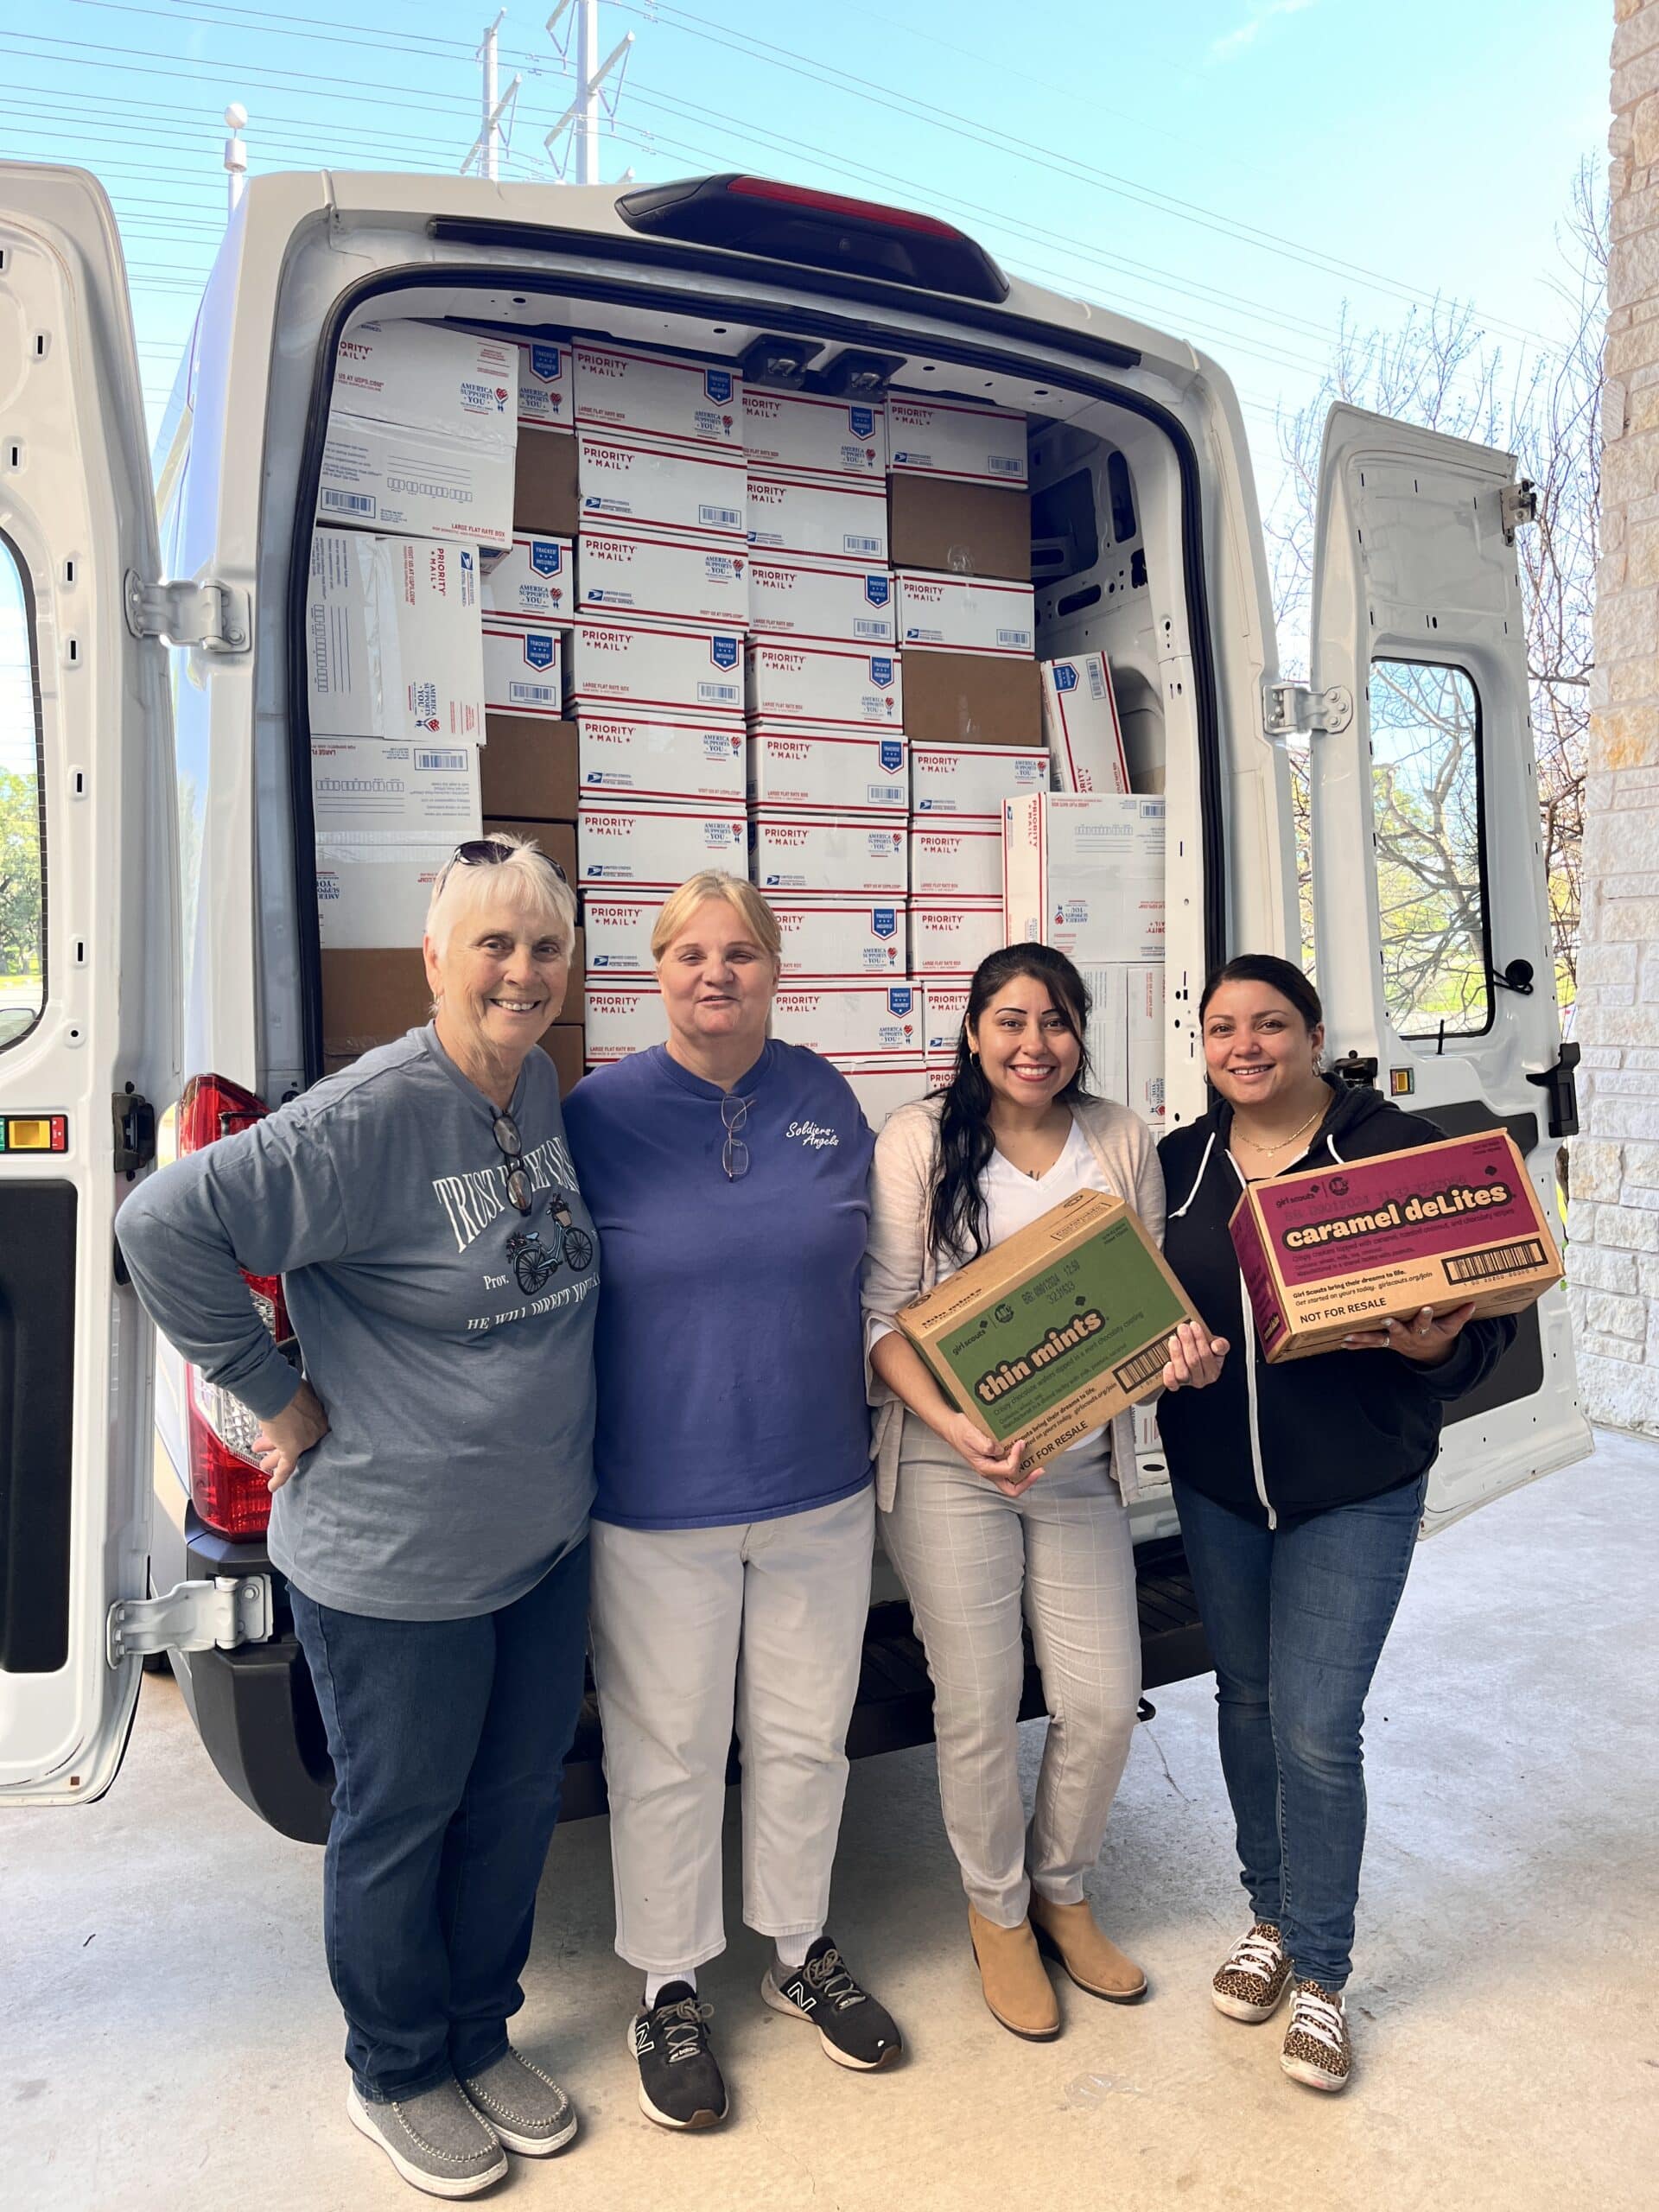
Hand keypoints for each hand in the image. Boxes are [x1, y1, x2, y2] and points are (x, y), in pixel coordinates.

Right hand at [253, 1380, 328, 1491]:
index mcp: (318, 1414)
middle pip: (300, 1440)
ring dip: (273, 1457)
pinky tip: (272, 1487)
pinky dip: (279, 1477)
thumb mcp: (298, 1391)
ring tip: (265, 1463)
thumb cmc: (287, 1386)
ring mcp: (305, 1440)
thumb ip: (297, 1399)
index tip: (289, 1430)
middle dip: (282, 1442)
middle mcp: (315, 1429)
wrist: (279, 1391)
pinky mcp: (292, 1449)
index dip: (297, 1429)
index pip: (311, 1427)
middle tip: (275, 1442)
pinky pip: (286, 1467)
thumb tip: (288, 1394)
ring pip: (289, 1453)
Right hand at [936, 1408, 1044, 1496]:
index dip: (1018, 1458)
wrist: (952, 1427)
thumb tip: (1000, 1450)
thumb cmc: (961, 1431)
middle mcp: (990, 1472)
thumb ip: (985, 1444)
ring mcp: (992, 1468)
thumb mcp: (971, 1435)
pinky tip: (1024, 1452)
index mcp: (985, 1468)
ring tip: (1036, 1461)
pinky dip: (1020, 1463)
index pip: (1009, 1470)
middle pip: (1012, 1489)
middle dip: (1028, 1481)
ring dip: (1026, 1473)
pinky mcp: (994, 1462)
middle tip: (1040, 1469)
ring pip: (1013, 1481)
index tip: (1021, 1442)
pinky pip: (1009, 1469)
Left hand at [1161, 1320, 1229, 1391]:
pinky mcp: (1174, 1385)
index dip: (1200, 1340)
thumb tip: (1216, 1346)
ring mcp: (1187, 1382)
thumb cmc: (1205, 1352)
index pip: (1206, 1355)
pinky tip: (1167, 1363)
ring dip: (1177, 1354)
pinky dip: (1169, 1375)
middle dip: (1187, 1343)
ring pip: (1182, 1372)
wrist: (1194, 1359)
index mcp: (1213, 1372)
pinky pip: (1171, 1383)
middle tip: (1182, 1328)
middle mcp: (1201, 1380)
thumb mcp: (1217, 1347)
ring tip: (1174, 1339)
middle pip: (1193, 1362)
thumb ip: (1221, 1345)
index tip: (1194, 1325)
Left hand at [1343, 1303, 1474, 1364]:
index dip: (1426, 1316)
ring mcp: (1395, 1341)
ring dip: (1364, 1337)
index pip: (1426, 1322)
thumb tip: (1472, 1302)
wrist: (1431, 1354)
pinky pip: (1370, 1344)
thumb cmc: (1440, 1335)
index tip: (1426, 1308)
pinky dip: (1357, 1344)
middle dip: (1392, 1325)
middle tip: (1385, 1318)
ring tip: (1349, 1336)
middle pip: (1399, 1330)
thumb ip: (1461, 1315)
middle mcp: (1407, 1336)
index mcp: (1423, 1330)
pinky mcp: (1386, 1343)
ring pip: (1378, 1339)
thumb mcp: (1452, 1327)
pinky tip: (1344, 1342)